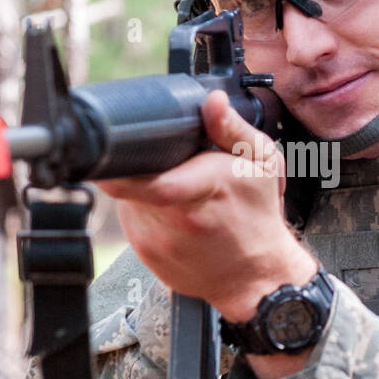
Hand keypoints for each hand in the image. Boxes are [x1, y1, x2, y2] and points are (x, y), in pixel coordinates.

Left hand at [98, 89, 317, 320]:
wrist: (257, 276)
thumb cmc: (259, 217)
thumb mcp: (261, 163)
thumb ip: (232, 129)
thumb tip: (212, 102)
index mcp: (201, 190)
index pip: (143, 178)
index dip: (119, 163)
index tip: (117, 146)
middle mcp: (173, 219)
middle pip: (128, 182)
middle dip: (138, 166)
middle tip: (163, 162)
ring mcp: (155, 241)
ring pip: (126, 200)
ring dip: (141, 188)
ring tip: (175, 189)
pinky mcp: (147, 255)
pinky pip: (132, 221)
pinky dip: (144, 211)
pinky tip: (173, 213)